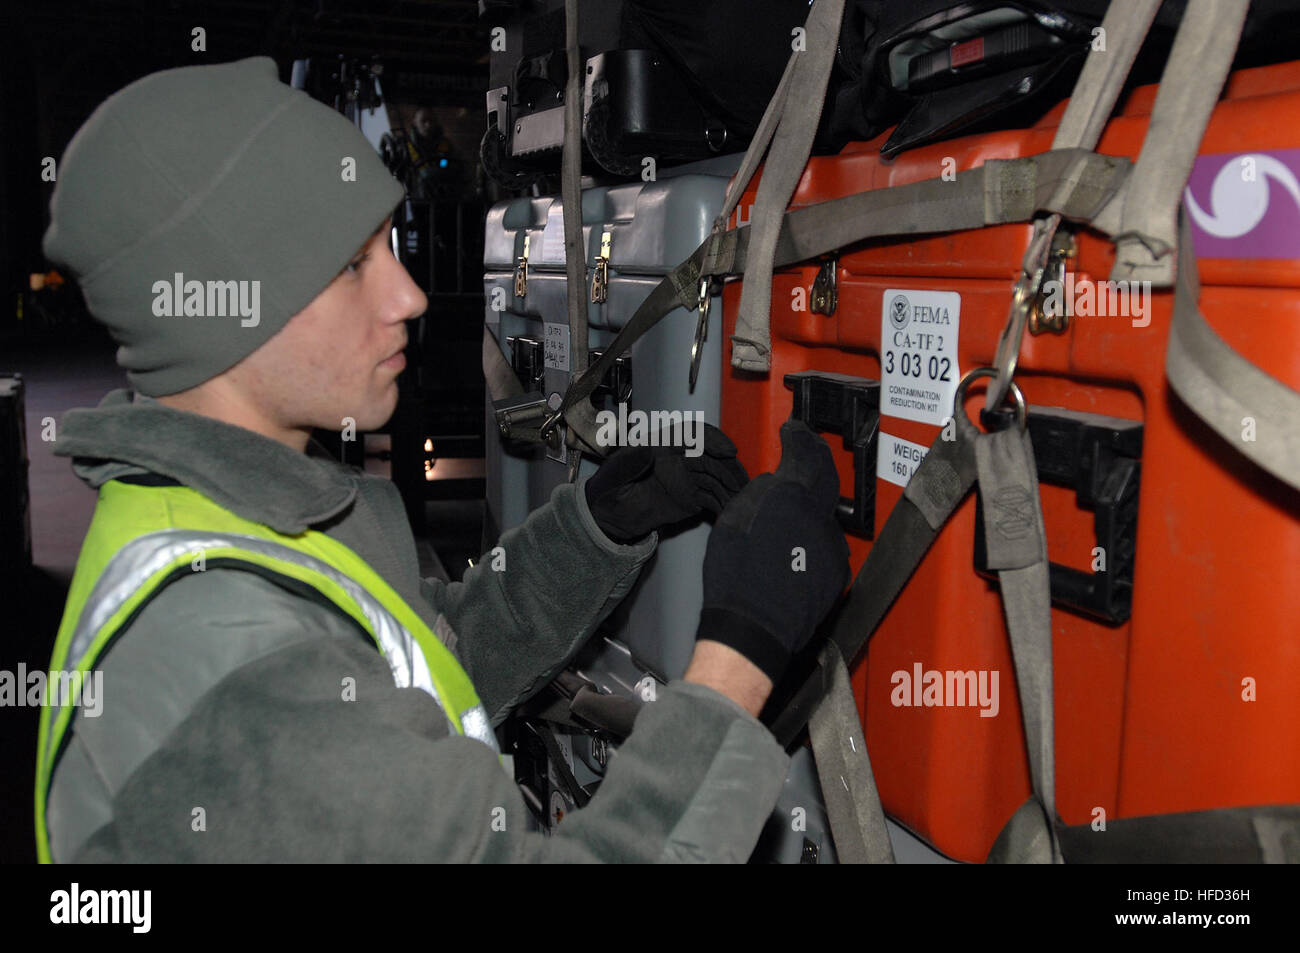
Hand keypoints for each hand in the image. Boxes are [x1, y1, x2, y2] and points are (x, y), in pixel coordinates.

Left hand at [583, 423, 748, 542]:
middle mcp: (679, 458)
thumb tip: (651, 451)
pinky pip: (712, 497)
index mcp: (662, 444)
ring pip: (716, 476)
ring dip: (732, 485)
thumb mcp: (614, 472)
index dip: (714, 440)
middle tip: (743, 480)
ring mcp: (687, 478)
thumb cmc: (608, 487)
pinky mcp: (690, 497)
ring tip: (745, 496)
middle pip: (711, 456)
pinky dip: (724, 502)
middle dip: (730, 467)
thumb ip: (631, 461)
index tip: (728, 451)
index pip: (693, 434)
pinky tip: (733, 509)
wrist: (609, 514)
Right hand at [695, 419, 850, 683]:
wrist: (754, 626)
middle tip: (802, 452)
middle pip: (825, 478)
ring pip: (825, 514)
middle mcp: (821, 516)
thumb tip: (776, 483)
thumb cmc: (735, 575)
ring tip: (791, 511)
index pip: (805, 453)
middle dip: (814, 463)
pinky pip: (827, 543)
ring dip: (812, 507)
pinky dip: (814, 537)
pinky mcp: (837, 572)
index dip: (799, 437)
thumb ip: (761, 491)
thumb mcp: (734, 516)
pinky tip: (796, 546)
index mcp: (793, 495)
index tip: (794, 430)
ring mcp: (833, 545)